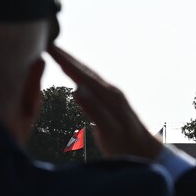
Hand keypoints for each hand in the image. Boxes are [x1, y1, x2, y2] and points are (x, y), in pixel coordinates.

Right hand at [48, 45, 161, 159]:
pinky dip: (81, 75)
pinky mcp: (112, 102)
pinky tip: (76, 77)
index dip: (64, 60)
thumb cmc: (128, 146)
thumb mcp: (110, 131)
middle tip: (47, 42)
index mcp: (109, 96)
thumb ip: (95, 110)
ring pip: (89, 75)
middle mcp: (111, 92)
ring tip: (58, 54)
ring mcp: (113, 96)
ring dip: (73, 64)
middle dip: (66, 57)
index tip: (48, 46)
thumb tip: (76, 88)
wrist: (148, 153)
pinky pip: (93, 83)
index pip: (82, 74)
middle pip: (85, 70)